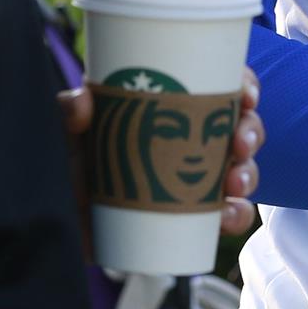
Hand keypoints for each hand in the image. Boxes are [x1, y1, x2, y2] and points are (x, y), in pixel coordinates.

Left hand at [58, 67, 264, 258]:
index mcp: (167, 106)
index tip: (248, 96)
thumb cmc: (63, 166)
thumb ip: (67, 114)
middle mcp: (186, 140)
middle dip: (251, 131)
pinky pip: (226, 214)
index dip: (244, 84)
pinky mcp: (187, 216)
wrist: (56, 224)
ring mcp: (190, 179)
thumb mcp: (63, 134)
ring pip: (240, 168)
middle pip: (238, 125)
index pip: (217, 84)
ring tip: (236, 183)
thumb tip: (82, 103)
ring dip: (249, 172)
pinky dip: (236, 215)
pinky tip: (230, 216)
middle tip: (242, 144)